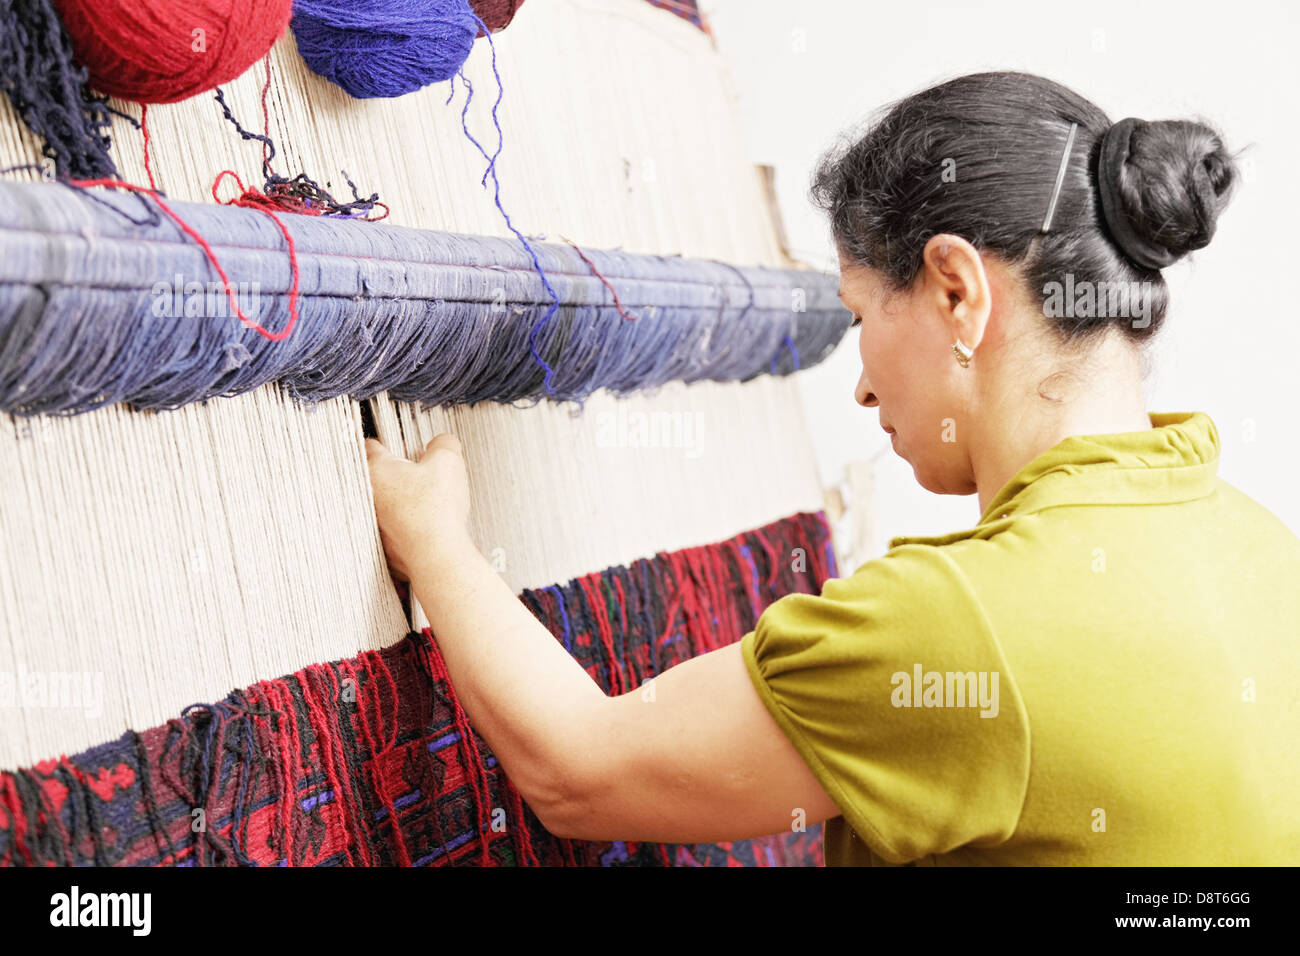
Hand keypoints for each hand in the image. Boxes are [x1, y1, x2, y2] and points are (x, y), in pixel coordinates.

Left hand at [364, 433, 471, 581]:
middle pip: (383, 475)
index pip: (372, 446)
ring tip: (432, 498)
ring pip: (391, 502)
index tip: (400, 441)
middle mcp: (370, 497)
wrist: (437, 554)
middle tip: (425, 469)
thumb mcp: (447, 460)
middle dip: (403, 470)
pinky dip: (413, 523)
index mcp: (377, 470)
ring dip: (407, 498)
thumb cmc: (436, 509)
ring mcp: (378, 523)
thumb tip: (443, 443)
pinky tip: (432, 522)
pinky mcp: (390, 545)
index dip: (389, 440)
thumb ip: (443, 443)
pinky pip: (400, 527)